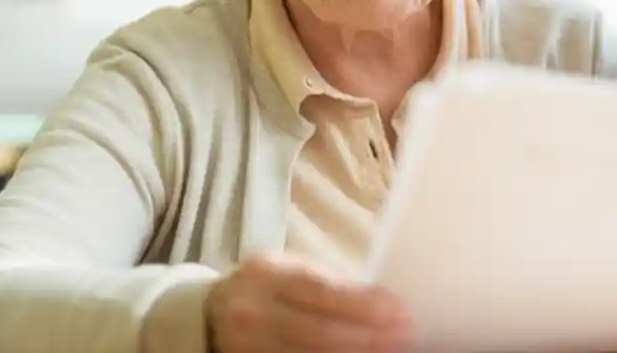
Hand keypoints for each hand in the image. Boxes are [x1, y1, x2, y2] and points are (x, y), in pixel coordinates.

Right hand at [206, 252, 413, 352]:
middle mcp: (252, 312)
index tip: (400, 312)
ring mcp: (248, 346)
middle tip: (405, 337)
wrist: (212, 312)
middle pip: (318, 332)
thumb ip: (332, 284)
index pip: (321, 291)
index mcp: (267, 274)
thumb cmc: (270, 286)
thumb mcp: (292, 271)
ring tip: (390, 351)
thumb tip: (386, 303)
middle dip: (368, 338)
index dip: (363, 305)